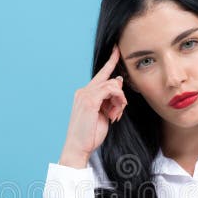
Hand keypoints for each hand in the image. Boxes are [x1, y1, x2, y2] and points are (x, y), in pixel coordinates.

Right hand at [59, 45, 127, 166]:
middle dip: (119, 94)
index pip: (100, 74)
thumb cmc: (89, 134)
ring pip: (112, 84)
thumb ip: (110, 99)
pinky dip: (118, 99)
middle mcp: (83, 91)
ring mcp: (85, 94)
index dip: (110, 61)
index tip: (117, 50)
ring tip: (116, 115)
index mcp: (85, 94)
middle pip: (108, 78)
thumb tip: (118, 83)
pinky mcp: (89, 100)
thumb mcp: (103, 114)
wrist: (78, 147)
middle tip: (119, 110)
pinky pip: (111, 90)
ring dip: (120, 100)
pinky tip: (116, 111)